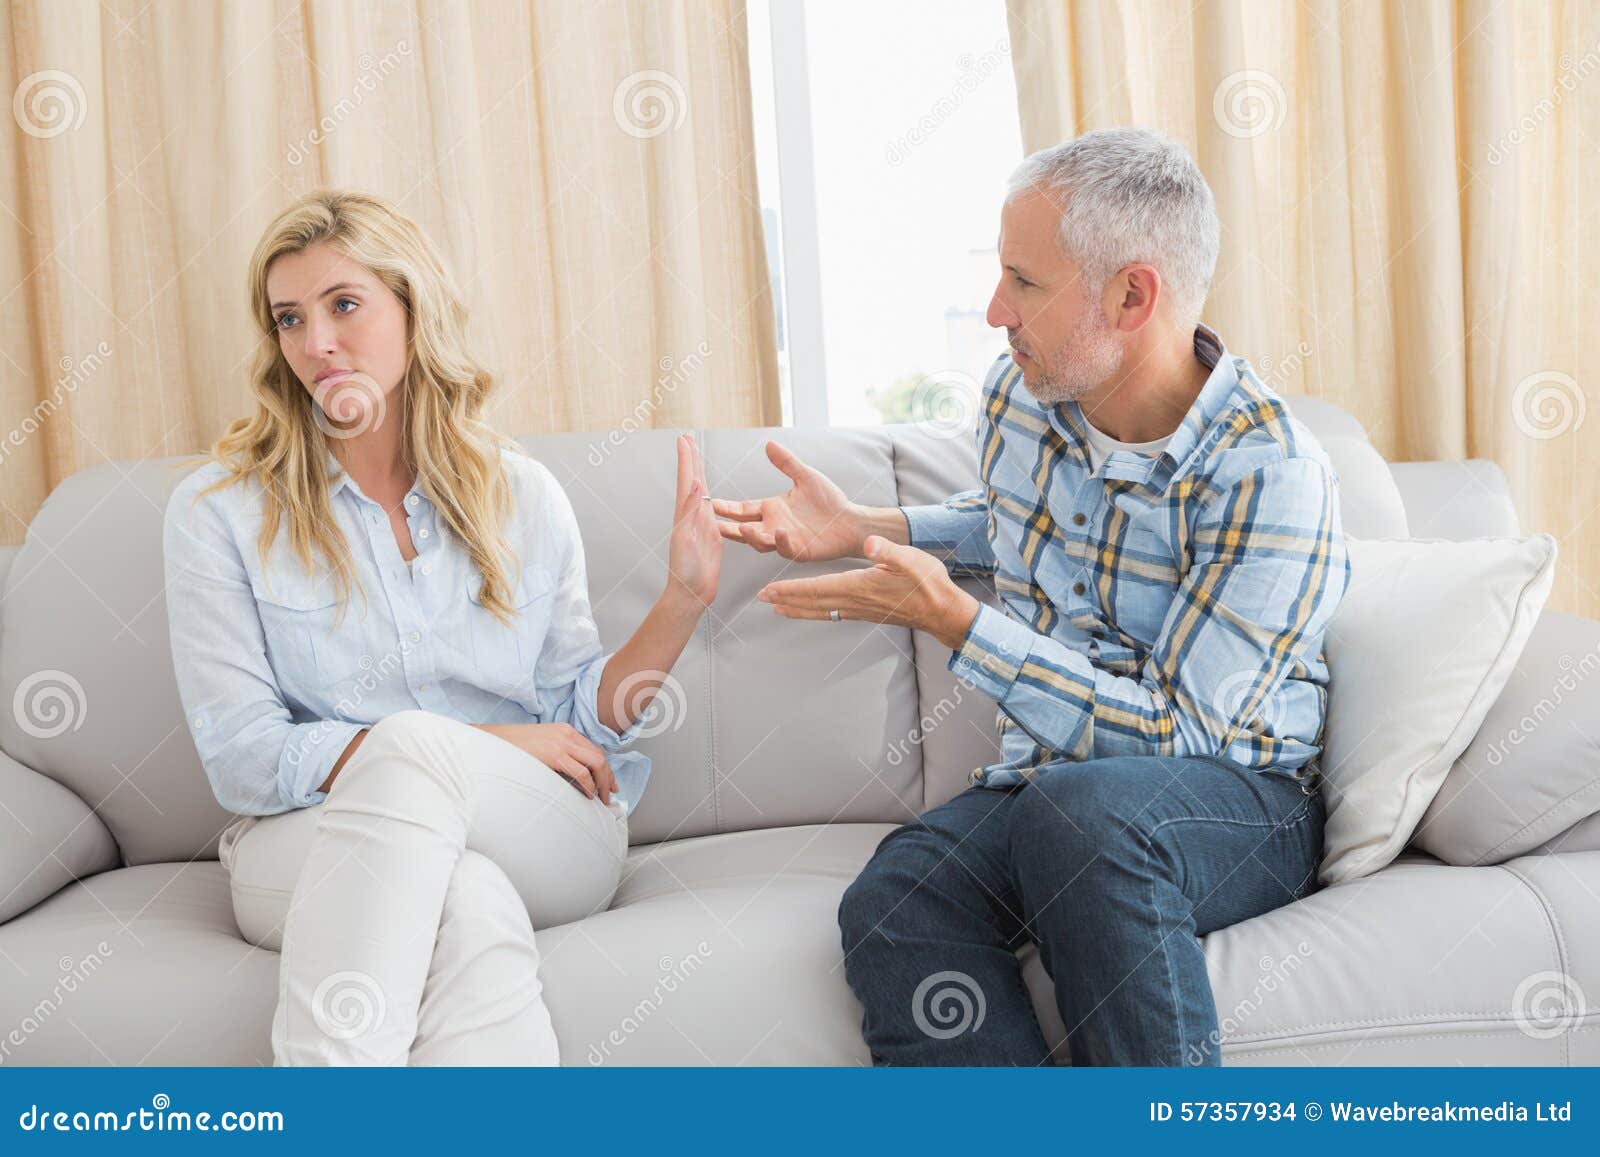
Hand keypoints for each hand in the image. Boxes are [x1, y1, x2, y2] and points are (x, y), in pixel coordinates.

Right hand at [486, 723, 618, 804]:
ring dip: (603, 782)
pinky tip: (589, 794)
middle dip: (609, 776)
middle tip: (610, 793)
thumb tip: (570, 775)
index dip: (604, 768)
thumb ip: (557, 754)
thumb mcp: (539, 745)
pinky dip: (590, 785)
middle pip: (599, 756)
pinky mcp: (554, 754)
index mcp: (564, 730)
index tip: (608, 782)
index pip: (593, 749)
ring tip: (601, 798)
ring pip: (596, 763)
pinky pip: (581, 772)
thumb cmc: (511, 747)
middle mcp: (567, 734)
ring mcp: (561, 743)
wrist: (491, 742)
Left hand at [666, 433, 720, 609]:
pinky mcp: (711, 533)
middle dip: (690, 458)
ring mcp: (701, 523)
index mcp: (684, 514)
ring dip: (698, 472)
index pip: (685, 479)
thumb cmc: (685, 570)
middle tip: (687, 439)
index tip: (684, 439)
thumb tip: (693, 484)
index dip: (686, 458)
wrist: (691, 592)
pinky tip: (707, 491)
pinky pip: (711, 508)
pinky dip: (708, 494)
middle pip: (692, 480)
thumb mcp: (686, 538)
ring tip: (697, 456)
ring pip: (700, 491)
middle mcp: (691, 515)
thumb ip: (690, 511)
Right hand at [712, 440, 864, 561]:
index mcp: (771, 509)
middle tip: (710, 524)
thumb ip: (786, 463)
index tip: (707, 502)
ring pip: (760, 542)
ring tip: (743, 528)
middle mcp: (773, 526)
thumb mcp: (805, 477)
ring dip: (752, 536)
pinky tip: (780, 532)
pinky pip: (787, 548)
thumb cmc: (830, 501)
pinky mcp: (800, 551)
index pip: (741, 510)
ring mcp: (785, 540)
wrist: (851, 521)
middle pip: (743, 529)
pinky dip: (782, 542)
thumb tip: (769, 444)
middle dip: (727, 528)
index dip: (725, 508)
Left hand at [756, 535, 979, 649]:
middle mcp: (854, 602)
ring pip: (821, 611)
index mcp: (859, 586)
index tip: (769, 590)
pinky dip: (817, 612)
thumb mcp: (910, 559)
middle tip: (762, 599)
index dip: (791, 589)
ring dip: (798, 609)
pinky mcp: (867, 613)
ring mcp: (860, 610)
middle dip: (786, 599)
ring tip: (778, 608)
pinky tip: (813, 611)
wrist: (942, 611)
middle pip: (812, 602)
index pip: (817, 588)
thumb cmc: (928, 583)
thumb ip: (888, 551)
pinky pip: (834, 613)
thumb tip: (869, 543)